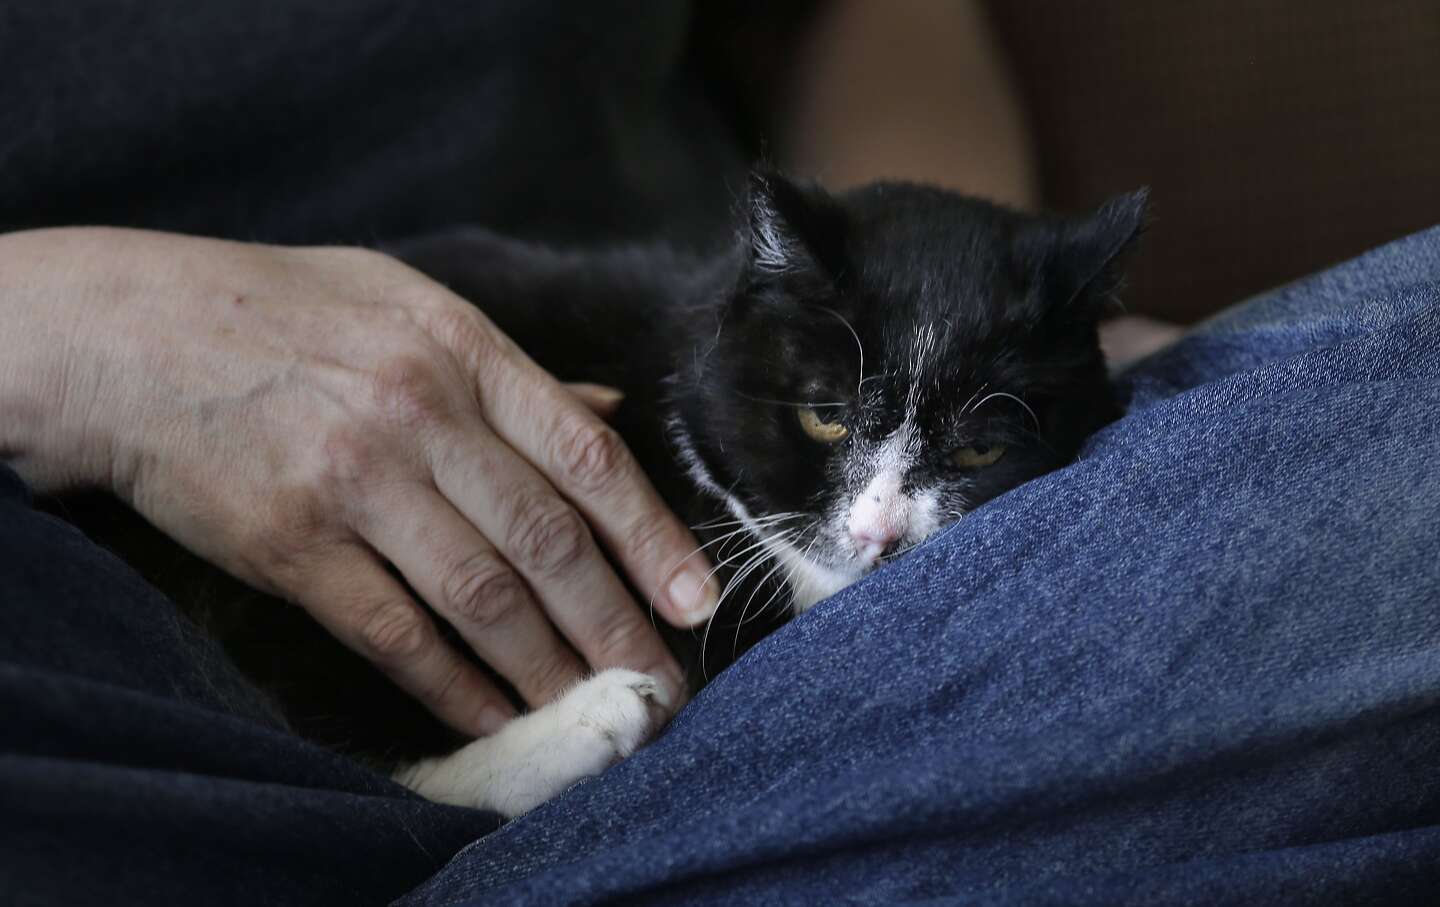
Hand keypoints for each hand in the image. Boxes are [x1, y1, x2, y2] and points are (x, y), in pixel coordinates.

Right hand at [0, 228, 718, 735]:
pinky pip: (394, 632)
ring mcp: (354, 481)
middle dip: (618, 624)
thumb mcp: (404, 304)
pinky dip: (452, 685)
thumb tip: (606, 407)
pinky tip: (494, 717)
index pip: (586, 453)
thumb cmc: (277, 311)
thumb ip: (509, 369)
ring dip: (549, 668)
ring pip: (483, 596)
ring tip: (597, 712)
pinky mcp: (291, 544)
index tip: (697, 595)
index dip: (652, 533)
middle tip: (661, 685)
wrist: (127, 336)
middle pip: (548, 540)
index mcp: (461, 349)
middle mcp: (419, 415)